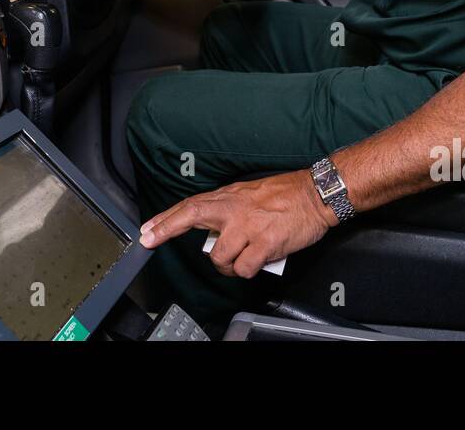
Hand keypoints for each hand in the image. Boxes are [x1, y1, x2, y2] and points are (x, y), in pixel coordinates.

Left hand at [138, 170, 337, 278]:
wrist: (317, 195)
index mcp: (230, 197)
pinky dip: (248, 269)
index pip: (191, 206)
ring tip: (241, 259)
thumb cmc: (286, 196)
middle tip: (150, 240)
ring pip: (220, 257)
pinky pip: (244, 268)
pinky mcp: (265, 243)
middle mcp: (234, 209)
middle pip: (191, 217)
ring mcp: (248, 226)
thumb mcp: (250, 195)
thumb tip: (213, 230)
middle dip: (165, 230)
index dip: (166, 218)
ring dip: (227, 265)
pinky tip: (258, 261)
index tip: (148, 229)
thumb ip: (229, 210)